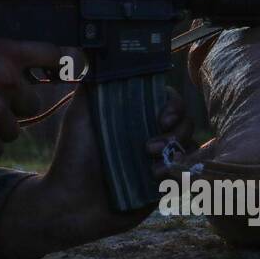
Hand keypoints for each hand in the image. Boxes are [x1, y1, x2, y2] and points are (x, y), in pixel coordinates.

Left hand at [0, 84, 192, 258]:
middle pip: (184, 121)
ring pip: (189, 147)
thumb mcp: (79, 115)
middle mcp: (149, 135)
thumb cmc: (72, 158)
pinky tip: (155, 178)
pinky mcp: (163, 187)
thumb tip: (101, 55)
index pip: (167, 100)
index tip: (160, 116)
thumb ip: (94, 87)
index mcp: (134, 116)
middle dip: (175, 130)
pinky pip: (187, 175)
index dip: (172, 104)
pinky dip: (178, 173)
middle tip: (150, 143)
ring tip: (151, 164)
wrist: (70, 203)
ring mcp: (159, 161)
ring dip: (177, 152)